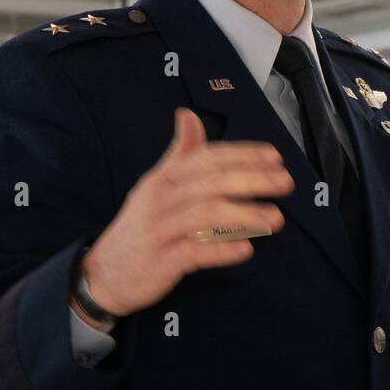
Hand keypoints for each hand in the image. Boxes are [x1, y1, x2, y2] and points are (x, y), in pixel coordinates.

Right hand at [78, 107, 292, 317]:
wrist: (104, 273)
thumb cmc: (141, 226)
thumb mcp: (156, 185)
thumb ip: (179, 153)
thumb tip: (189, 115)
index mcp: (162, 178)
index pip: (205, 158)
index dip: (241, 155)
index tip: (274, 157)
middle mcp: (159, 199)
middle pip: (209, 182)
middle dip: (251, 180)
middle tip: (285, 183)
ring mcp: (158, 231)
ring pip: (203, 215)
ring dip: (243, 215)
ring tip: (274, 219)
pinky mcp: (159, 262)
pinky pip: (192, 252)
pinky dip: (221, 250)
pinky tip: (246, 249)